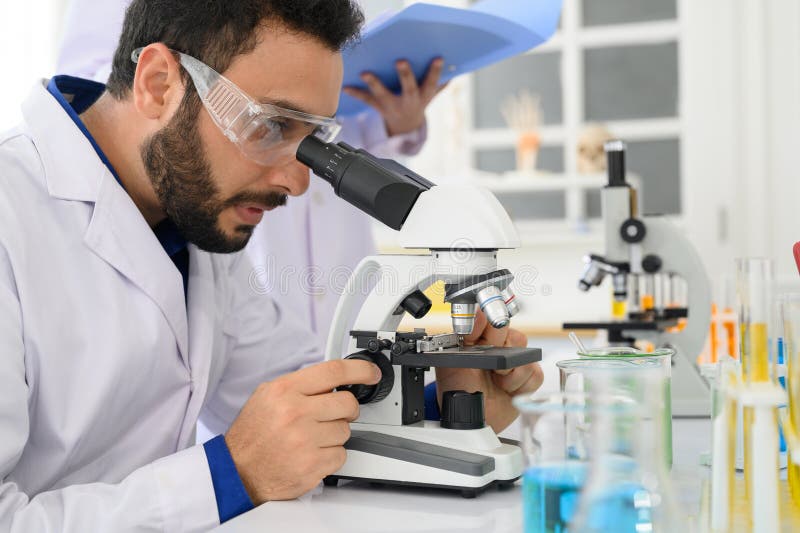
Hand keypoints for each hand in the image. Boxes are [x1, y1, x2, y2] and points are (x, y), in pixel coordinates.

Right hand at [225, 360, 380, 502]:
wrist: (236, 472)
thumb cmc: (253, 434)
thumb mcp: (267, 396)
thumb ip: (300, 385)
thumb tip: (334, 380)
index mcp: (285, 391)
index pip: (334, 371)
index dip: (360, 370)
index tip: (371, 373)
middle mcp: (295, 413)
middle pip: (347, 402)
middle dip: (346, 409)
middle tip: (332, 415)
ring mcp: (305, 440)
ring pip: (345, 430)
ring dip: (334, 435)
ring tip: (311, 438)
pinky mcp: (312, 465)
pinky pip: (341, 455)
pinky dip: (330, 456)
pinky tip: (311, 454)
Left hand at [343, 57, 448, 136]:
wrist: (404, 129)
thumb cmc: (417, 105)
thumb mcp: (430, 96)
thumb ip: (439, 85)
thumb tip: (453, 71)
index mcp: (423, 97)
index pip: (432, 83)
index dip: (435, 72)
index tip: (438, 58)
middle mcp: (409, 102)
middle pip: (409, 88)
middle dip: (406, 75)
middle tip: (401, 61)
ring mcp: (393, 106)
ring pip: (384, 95)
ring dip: (374, 84)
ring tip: (365, 73)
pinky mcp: (380, 108)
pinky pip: (367, 100)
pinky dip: (356, 93)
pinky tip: (345, 87)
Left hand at [435, 311, 543, 432]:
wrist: (470, 417)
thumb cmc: (458, 389)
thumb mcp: (452, 360)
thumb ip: (465, 335)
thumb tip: (478, 313)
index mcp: (480, 338)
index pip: (495, 319)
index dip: (494, 328)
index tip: (488, 341)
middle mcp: (499, 347)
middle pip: (515, 335)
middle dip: (502, 355)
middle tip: (491, 368)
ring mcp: (514, 362)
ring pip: (527, 355)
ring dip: (510, 374)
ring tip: (497, 381)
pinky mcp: (527, 378)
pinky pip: (536, 373)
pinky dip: (521, 385)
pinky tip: (507, 390)